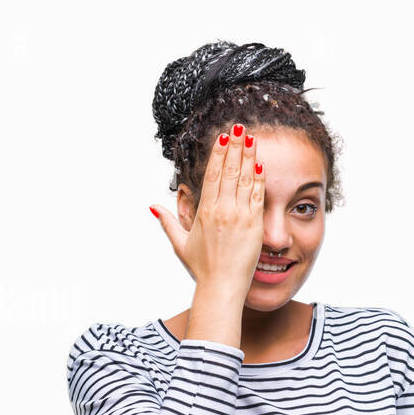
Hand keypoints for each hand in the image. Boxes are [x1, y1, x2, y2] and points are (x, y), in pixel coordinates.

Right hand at [149, 123, 263, 293]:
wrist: (221, 286)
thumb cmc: (202, 268)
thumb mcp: (180, 243)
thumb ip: (168, 222)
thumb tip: (153, 207)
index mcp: (205, 211)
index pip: (213, 175)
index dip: (219, 153)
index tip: (223, 137)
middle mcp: (222, 211)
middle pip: (230, 171)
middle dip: (235, 147)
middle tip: (239, 128)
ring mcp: (240, 218)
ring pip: (245, 181)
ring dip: (249, 158)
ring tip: (252, 139)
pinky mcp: (254, 227)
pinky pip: (258, 198)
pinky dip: (259, 181)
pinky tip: (260, 166)